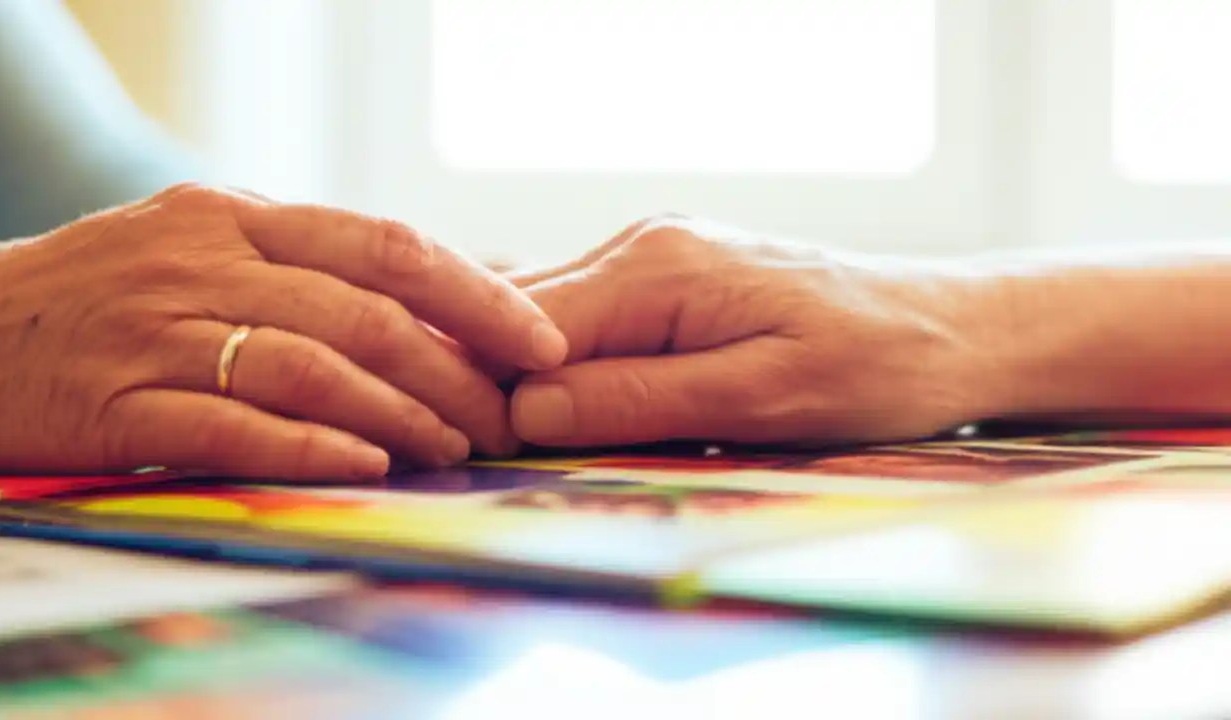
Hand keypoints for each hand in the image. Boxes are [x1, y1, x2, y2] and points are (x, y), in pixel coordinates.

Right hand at [0, 184, 566, 477]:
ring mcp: (161, 330)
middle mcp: (207, 261)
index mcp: (236, 213)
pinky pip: (233, 426)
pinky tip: (366, 465)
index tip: (538, 339)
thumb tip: (417, 298)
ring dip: (400, 413)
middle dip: (456, 368)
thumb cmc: (96, 293)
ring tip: (453, 447)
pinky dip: (309, 446)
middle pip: (365, 313)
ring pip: (313, 367)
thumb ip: (294, 261)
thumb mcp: (194, 243)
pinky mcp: (120, 403)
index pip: (385, 245)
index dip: (475, 293)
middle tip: (507, 413)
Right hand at [509, 216, 996, 446]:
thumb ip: (639, 399)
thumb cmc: (875, 368)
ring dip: (544, 391)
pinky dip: (581, 379)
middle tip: (519, 471)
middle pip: (522, 322)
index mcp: (655, 265)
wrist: (951, 330)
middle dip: (507, 394)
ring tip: (562, 454)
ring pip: (552, 329)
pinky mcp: (673, 286)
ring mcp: (655, 261)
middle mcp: (642, 247)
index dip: (495, 398)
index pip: (522, 327)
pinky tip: (599, 421)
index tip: (499, 465)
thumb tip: (525, 410)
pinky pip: (595, 331)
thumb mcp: (760, 399)